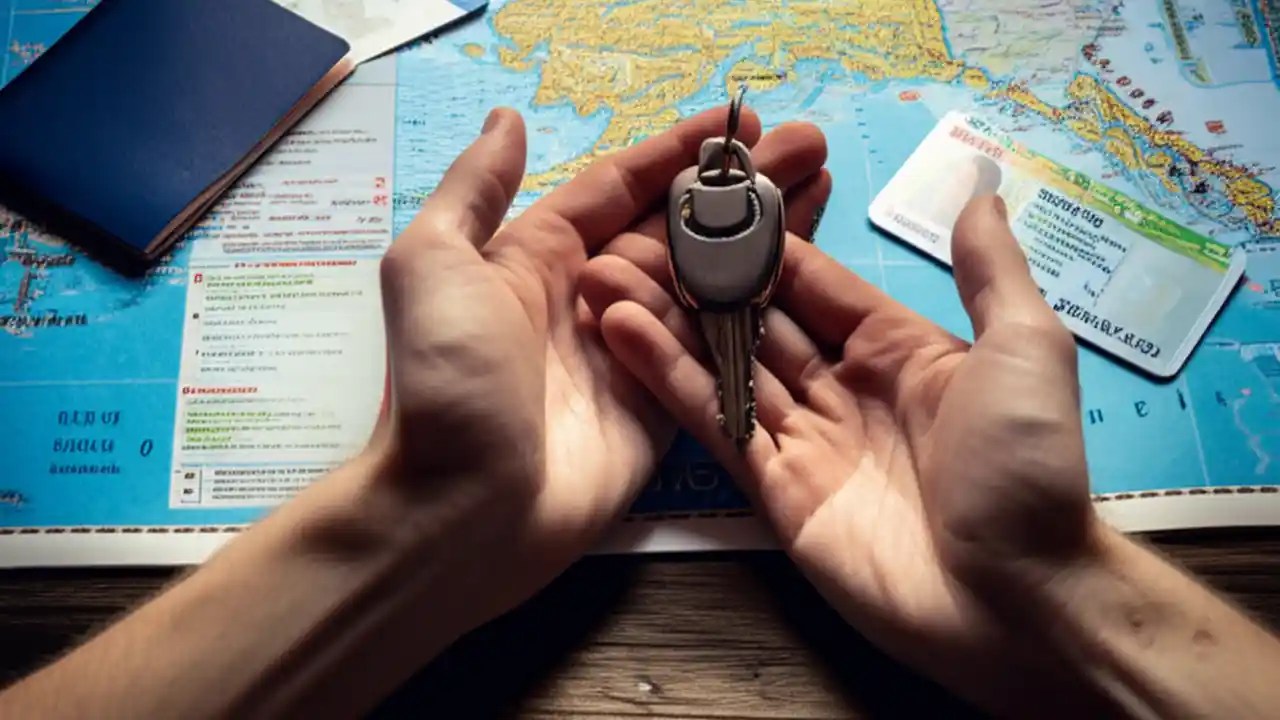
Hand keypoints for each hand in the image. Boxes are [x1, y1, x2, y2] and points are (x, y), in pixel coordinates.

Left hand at [366, 107, 829, 630]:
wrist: (464, 508)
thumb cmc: (446, 380)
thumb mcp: (434, 263)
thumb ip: (474, 187)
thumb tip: (507, 116)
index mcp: (538, 255)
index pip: (621, 187)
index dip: (680, 152)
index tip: (739, 122)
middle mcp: (591, 296)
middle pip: (678, 227)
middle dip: (737, 187)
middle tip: (807, 145)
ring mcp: (633, 351)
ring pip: (707, 279)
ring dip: (760, 234)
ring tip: (820, 186)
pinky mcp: (665, 403)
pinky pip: (715, 344)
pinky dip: (757, 305)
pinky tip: (805, 269)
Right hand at [587, 196, 1101, 713]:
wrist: (1013, 598)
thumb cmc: (1025, 465)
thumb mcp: (1027, 347)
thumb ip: (988, 271)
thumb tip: (978, 191)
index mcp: (898, 347)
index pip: (814, 283)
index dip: (761, 245)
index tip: (705, 205)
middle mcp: (843, 386)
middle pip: (757, 321)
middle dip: (698, 281)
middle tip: (633, 238)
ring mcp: (804, 438)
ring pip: (723, 366)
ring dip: (667, 321)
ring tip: (605, 273)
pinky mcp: (773, 488)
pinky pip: (714, 424)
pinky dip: (668, 380)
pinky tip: (622, 332)